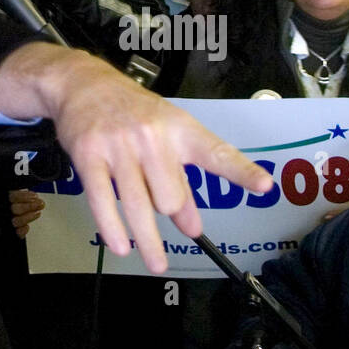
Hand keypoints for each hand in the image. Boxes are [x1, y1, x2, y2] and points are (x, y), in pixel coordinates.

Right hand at [0, 46, 273, 272]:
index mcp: (180, 129)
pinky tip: (121, 246)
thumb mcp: (166, 137)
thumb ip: (181, 183)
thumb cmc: (132, 113)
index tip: (264, 186)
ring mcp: (119, 146)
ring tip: (156, 263)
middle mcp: (153, 136)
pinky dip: (113, 230)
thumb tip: (192, 227)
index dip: (241, 172)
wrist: (84, 85)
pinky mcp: (89, 156)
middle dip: (169, 211)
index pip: (216, 153)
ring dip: (148, 241)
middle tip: (159, 206)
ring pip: (140, 206)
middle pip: (171, 197)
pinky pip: (103, 202)